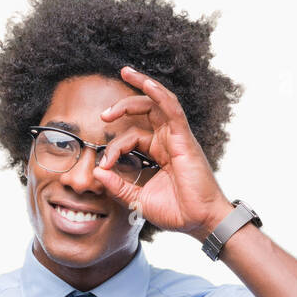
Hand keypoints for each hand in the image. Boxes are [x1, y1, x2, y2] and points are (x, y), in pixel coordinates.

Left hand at [92, 65, 235, 241]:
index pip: (131, 138)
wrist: (199, 222)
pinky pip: (171, 109)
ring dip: (141, 87)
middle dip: (122, 107)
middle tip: (103, 116)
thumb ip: (118, 187)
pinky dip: (159, 94)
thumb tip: (97, 172)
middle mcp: (167, 141)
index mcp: (158, 153)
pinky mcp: (184, 139)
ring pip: (157, 103)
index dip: (114, 148)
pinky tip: (145, 82)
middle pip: (144, 111)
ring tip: (124, 74)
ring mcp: (176, 138)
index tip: (104, 166)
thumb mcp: (138, 200)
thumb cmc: (176, 212)